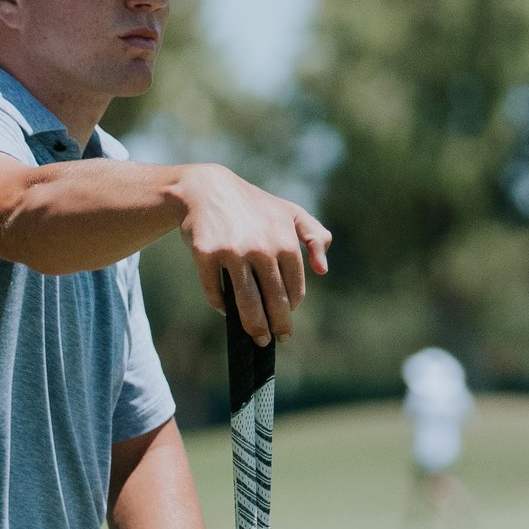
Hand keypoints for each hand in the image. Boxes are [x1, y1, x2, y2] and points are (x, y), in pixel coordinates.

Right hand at [170, 165, 329, 341]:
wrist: (207, 189)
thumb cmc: (253, 206)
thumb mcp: (290, 213)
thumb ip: (314, 236)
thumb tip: (323, 270)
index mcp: (286, 241)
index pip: (293, 290)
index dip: (290, 308)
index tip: (285, 318)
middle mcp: (262, 248)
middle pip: (273, 302)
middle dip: (276, 327)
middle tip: (275, 340)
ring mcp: (233, 252)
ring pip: (247, 303)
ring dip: (253, 327)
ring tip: (256, 339)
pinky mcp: (206, 254)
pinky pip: (216, 292)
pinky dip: (222, 306)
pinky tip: (227, 311)